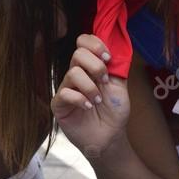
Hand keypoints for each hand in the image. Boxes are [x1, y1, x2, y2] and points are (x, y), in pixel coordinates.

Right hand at [51, 34, 129, 158]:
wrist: (110, 136)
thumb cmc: (114, 111)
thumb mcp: (120, 84)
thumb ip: (115, 66)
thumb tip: (114, 46)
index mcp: (90, 67)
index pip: (83, 42)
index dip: (96, 44)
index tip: (108, 58)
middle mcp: (76, 74)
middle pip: (78, 53)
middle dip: (96, 66)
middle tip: (104, 81)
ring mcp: (66, 89)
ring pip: (73, 72)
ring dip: (91, 86)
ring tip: (98, 100)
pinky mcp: (59, 105)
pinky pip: (65, 93)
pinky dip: (80, 99)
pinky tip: (88, 107)